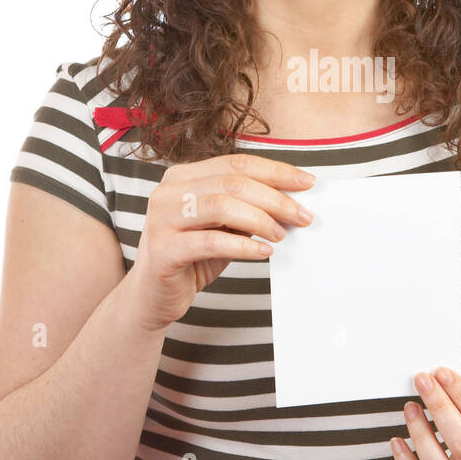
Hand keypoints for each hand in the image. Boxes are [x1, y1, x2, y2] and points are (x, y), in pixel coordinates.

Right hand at [128, 153, 314, 333]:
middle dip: (275, 198)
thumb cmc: (193, 257)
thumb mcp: (223, 226)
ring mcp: (161, 219)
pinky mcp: (162, 250)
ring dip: (261, 219)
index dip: (275, 171)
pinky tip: (264, 252)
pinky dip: (243, 246)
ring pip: (221, 206)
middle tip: (303, 215)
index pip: (236, 163)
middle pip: (232, 182)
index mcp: (183, 176)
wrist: (153, 296)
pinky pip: (210, 241)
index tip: (307, 183)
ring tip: (281, 235)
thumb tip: (293, 200)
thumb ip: (247, 208)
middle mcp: (168, 191)